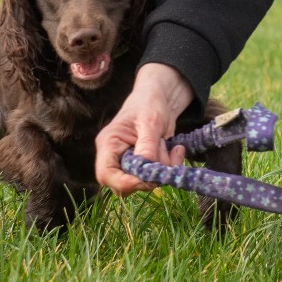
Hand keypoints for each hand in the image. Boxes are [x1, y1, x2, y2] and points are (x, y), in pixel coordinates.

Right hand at [94, 62, 193, 195]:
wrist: (161, 97)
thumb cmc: (150, 103)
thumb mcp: (150, 121)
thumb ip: (147, 145)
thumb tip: (145, 171)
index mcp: (108, 143)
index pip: (105, 174)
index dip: (124, 183)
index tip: (147, 179)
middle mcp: (115, 156)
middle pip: (123, 184)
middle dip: (148, 174)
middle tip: (163, 152)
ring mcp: (129, 162)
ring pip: (142, 181)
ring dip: (161, 167)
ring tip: (166, 143)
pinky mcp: (143, 164)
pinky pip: (155, 176)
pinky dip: (169, 166)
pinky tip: (175, 149)